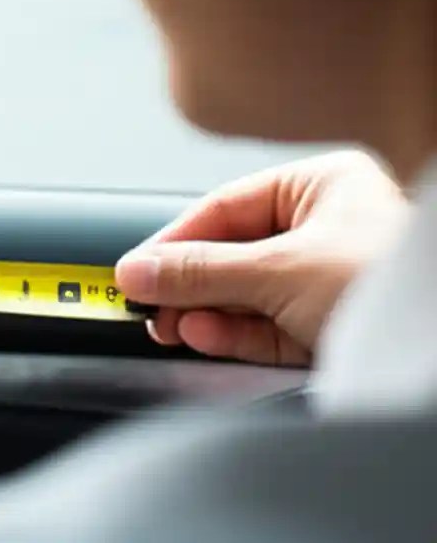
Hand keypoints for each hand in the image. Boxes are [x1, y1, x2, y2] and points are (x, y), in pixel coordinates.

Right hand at [116, 150, 408, 365]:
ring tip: (171, 326)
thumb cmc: (391, 287)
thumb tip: (138, 270)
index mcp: (324, 186)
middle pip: (232, 254)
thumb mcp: (277, 271)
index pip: (226, 208)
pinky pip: (268, 327)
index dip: (174, 240)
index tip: (135, 269)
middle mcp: (328, 228)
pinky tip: (202, 335)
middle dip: (187, 284)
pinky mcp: (332, 327)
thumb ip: (199, 271)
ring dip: (205, 313)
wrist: (436, 356)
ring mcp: (330, 280)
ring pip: (247, 295)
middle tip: (146, 303)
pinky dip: (232, 333)